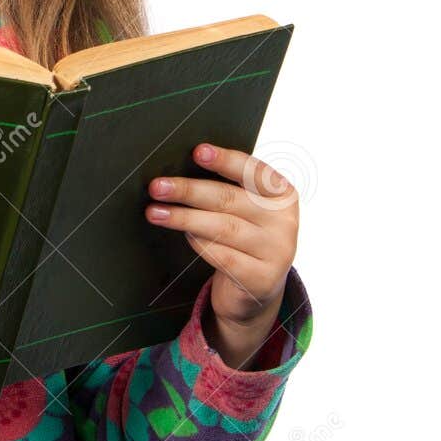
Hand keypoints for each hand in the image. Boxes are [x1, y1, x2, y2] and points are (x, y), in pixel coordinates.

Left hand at [144, 142, 298, 362]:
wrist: (256, 289)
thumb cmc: (243, 237)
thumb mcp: (245, 210)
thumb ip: (227, 189)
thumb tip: (179, 169)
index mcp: (282, 195)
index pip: (254, 171)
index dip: (225, 160)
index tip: (198, 152)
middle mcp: (284, 222)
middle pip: (229, 199)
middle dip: (188, 190)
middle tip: (157, 186)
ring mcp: (277, 252)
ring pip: (223, 228)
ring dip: (184, 218)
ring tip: (155, 212)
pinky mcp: (261, 279)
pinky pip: (223, 256)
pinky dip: (199, 243)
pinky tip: (184, 236)